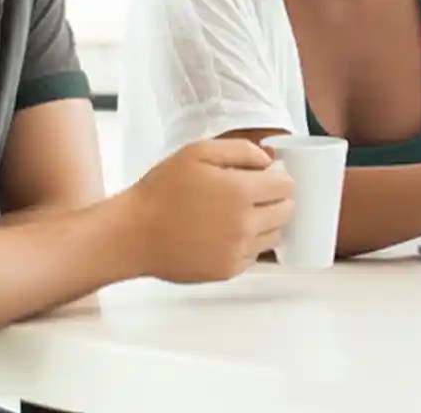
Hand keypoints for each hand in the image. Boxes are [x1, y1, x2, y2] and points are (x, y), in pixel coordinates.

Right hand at [125, 139, 294, 283]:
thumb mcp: (197, 152)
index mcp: (242, 192)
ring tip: (240, 214)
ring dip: (266, 223)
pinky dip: (249, 244)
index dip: (277, 178)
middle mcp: (246, 224)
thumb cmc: (162, 190)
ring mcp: (238, 250)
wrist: (133, 233)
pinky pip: (255, 256)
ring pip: (275, 235)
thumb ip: (240, 150)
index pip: (286, 186)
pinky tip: (227, 233)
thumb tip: (269, 160)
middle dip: (276, 200)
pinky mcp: (228, 270)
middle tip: (254, 195)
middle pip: (286, 211)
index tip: (264, 177)